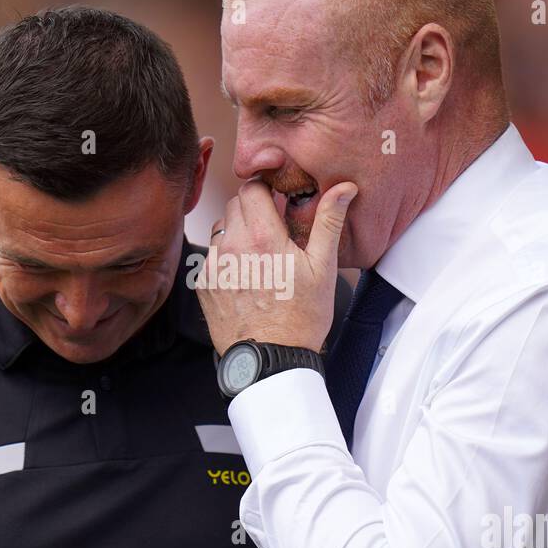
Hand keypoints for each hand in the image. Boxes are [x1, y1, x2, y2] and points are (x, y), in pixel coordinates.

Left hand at [197, 179, 356, 354]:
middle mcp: (232, 246)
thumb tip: (344, 188)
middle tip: (273, 231)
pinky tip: (246, 277)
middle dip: (253, 210)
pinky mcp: (203, 283)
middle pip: (235, 204)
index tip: (276, 200)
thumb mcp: (323, 268)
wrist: (271, 360)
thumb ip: (328, 221)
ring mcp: (214, 266)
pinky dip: (226, 258)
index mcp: (263, 237)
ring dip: (238, 233)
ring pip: (221, 229)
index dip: (265, 190)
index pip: (251, 188)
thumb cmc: (301, 318)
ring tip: (260, 258)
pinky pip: (211, 256)